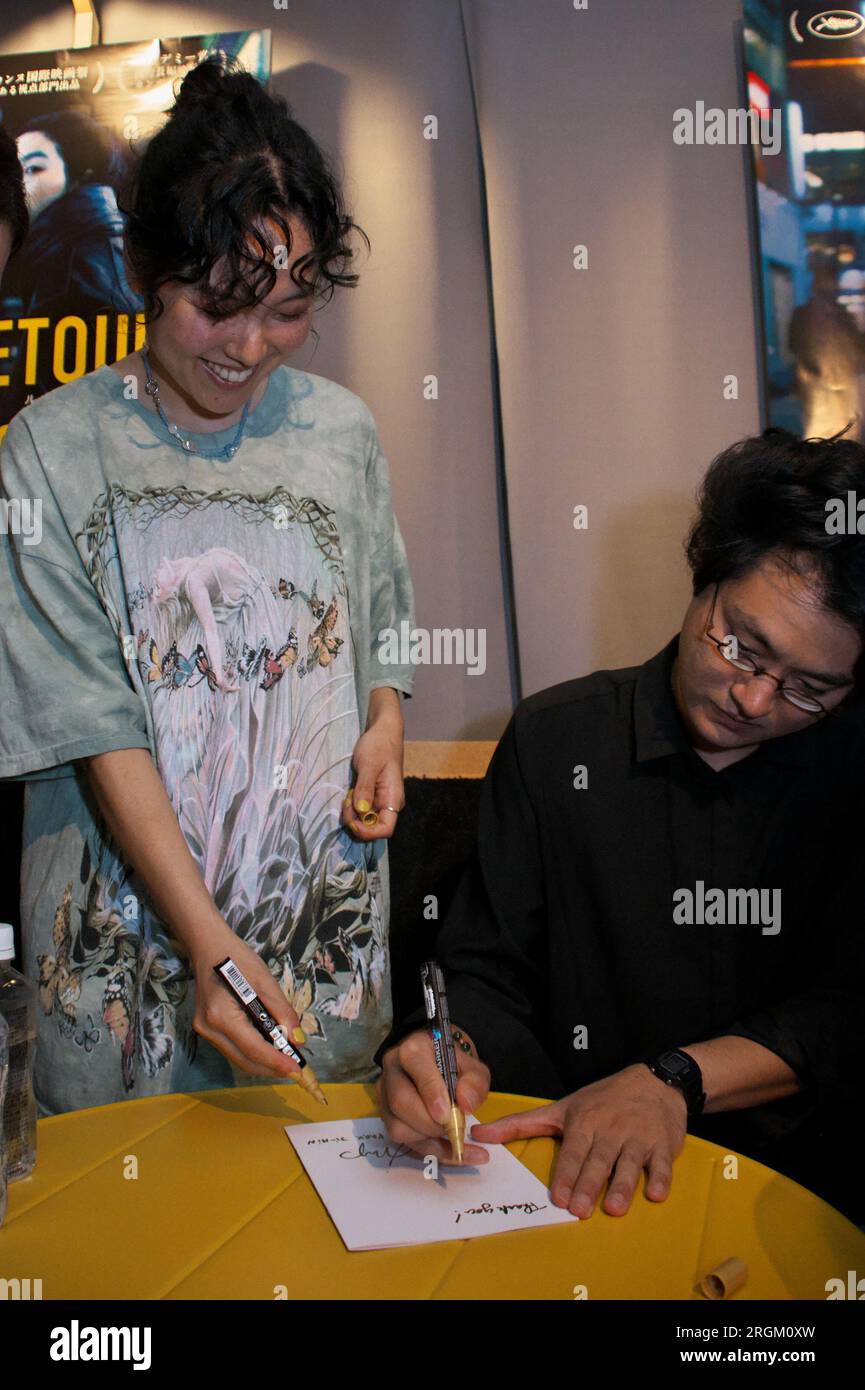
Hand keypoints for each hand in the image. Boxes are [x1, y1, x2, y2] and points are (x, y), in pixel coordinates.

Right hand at [191, 923, 305, 1080]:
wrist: (207, 945)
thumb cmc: (236, 958)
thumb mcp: (265, 981)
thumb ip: (282, 1012)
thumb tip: (298, 1039)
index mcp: (222, 1016)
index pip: (253, 1049)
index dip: (276, 1062)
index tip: (298, 1071)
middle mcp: (209, 1029)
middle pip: (244, 1060)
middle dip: (271, 1068)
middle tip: (296, 1069)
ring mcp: (204, 1031)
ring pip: (237, 1057)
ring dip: (262, 1062)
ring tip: (286, 1059)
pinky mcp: (206, 1028)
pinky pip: (232, 1048)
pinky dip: (251, 1052)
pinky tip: (268, 1047)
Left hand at [342, 695, 404, 841]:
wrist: (382, 731)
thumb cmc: (379, 745)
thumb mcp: (369, 764)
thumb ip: (365, 788)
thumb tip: (361, 810)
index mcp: (393, 799)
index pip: (385, 829)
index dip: (367, 832)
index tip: (351, 821)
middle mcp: (388, 804)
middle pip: (372, 828)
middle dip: (355, 821)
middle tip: (345, 802)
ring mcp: (379, 801)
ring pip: (364, 820)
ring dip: (351, 814)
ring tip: (347, 794)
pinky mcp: (371, 797)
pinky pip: (360, 810)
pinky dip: (351, 807)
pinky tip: (348, 792)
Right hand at [377, 1027, 491, 1163]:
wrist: (440, 1066)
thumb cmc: (456, 1066)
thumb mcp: (474, 1068)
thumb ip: (475, 1082)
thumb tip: (465, 1104)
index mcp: (415, 1048)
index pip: (415, 1064)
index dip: (431, 1091)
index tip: (447, 1114)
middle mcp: (393, 1068)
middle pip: (401, 1101)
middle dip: (429, 1124)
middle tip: (454, 1129)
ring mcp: (385, 1093)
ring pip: (396, 1126)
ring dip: (428, 1138)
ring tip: (452, 1136)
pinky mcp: (386, 1115)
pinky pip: (401, 1140)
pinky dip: (428, 1149)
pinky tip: (450, 1150)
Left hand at [470, 1064, 687, 1215]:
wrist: (654, 1081)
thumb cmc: (603, 1099)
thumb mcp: (562, 1108)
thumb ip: (521, 1124)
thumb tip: (480, 1133)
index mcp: (585, 1121)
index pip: (574, 1151)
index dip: (566, 1174)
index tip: (559, 1197)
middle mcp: (611, 1129)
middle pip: (598, 1160)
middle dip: (588, 1184)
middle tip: (579, 1210)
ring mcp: (639, 1137)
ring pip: (629, 1163)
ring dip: (623, 1185)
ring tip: (614, 1208)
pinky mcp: (664, 1144)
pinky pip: (663, 1163)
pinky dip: (661, 1178)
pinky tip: (656, 1194)